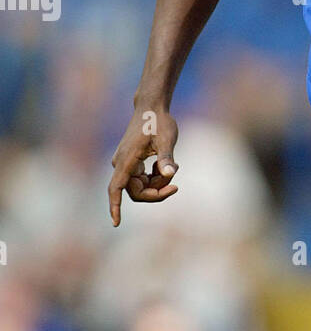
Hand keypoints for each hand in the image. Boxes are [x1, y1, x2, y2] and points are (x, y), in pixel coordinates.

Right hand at [108, 107, 179, 225]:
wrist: (151, 107)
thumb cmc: (159, 121)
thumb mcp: (167, 139)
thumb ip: (167, 157)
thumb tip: (171, 174)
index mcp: (126, 160)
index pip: (116, 189)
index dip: (115, 207)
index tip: (116, 223)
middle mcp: (121, 164)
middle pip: (137, 192)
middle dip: (157, 191)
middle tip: (176, 184)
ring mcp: (125, 163)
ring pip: (141, 187)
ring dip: (158, 183)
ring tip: (173, 166)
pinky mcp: (131, 162)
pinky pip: (143, 180)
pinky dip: (156, 177)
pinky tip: (165, 164)